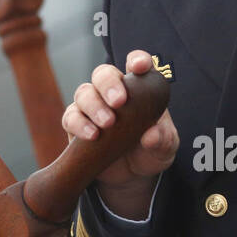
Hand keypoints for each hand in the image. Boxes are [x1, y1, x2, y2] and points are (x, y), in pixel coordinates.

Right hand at [61, 50, 178, 191]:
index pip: (137, 64)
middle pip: (103, 74)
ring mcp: (92, 106)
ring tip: (108, 124)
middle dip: (109, 84)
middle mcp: (113, 91)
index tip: (139, 67)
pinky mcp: (76, 124)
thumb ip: (162, 139)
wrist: (132, 176)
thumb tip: (151, 136)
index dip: (138, 60)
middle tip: (119, 101)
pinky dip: (79, 124)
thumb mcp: (165, 147)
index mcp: (139, 88)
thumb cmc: (151, 151)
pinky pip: (71, 117)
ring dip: (94, 105)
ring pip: (84, 92)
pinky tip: (92, 135)